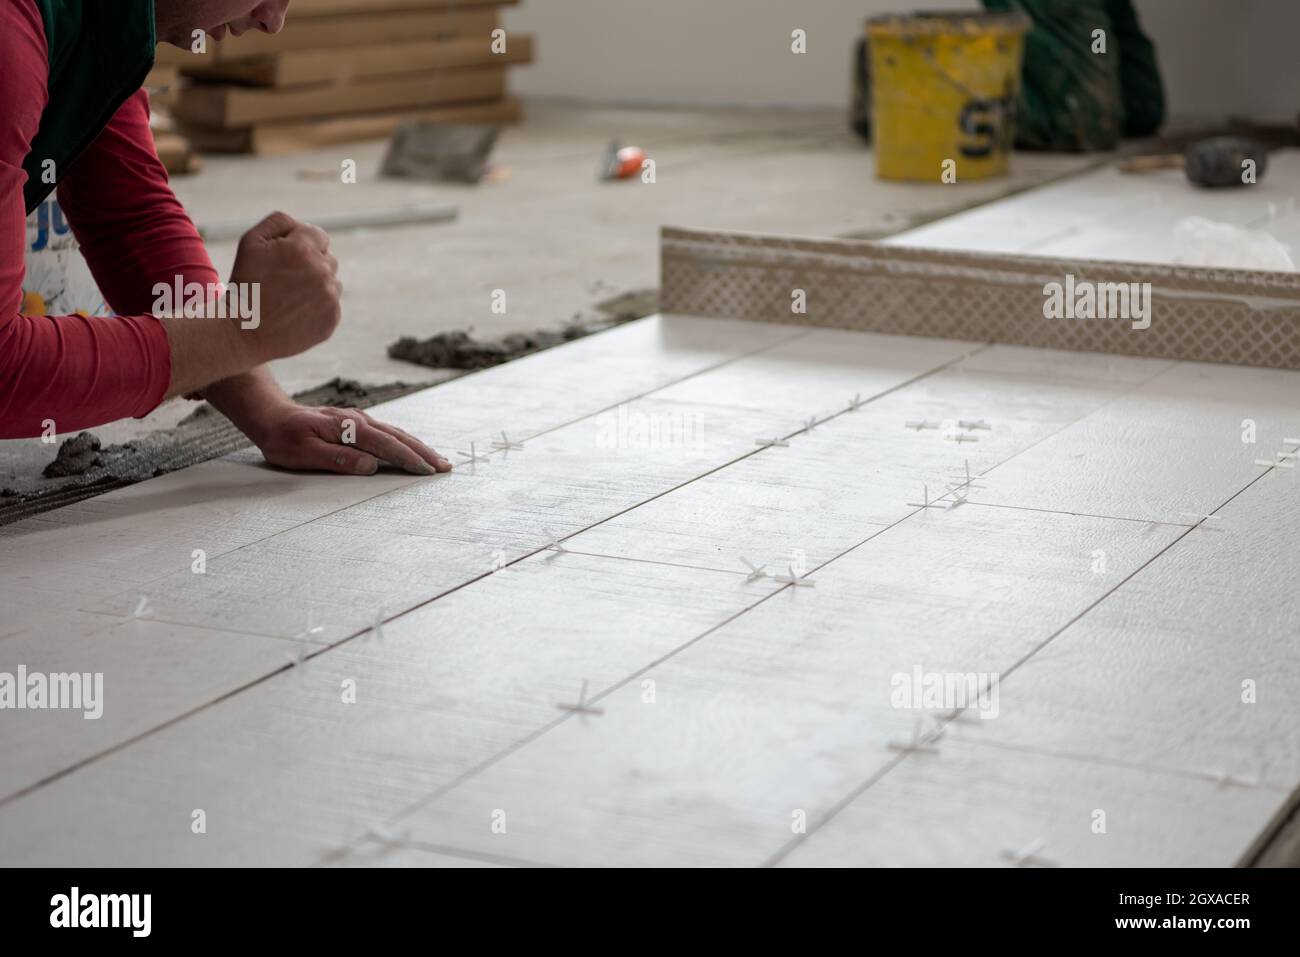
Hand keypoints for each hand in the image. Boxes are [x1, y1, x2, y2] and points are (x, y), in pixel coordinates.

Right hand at [228, 211, 341, 363]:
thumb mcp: (250, 242)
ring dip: (316, 285)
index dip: (301, 245)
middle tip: (285, 280)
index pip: (319, 236)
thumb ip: (279, 222)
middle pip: (328, 259)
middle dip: (310, 265)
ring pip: (332, 282)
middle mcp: (322, 272)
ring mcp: (330, 298)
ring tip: (289, 297)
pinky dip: (318, 307)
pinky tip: (296, 312)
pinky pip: (331, 305)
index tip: (286, 259)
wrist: (244, 332)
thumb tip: (302, 224)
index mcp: (303, 249)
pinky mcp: (332, 319)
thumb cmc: (246, 284)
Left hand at [250, 404, 452, 475]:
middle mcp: (358, 420)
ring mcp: (358, 419)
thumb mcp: (304, 453)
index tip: (427, 471)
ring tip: (437, 459)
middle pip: (398, 437)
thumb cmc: (284, 437)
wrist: (270, 415)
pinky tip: (412, 448)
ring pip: (395, 433)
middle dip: (423, 452)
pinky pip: (386, 432)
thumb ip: (338, 459)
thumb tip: (370, 465)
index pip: (386, 445)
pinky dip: (404, 441)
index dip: (408, 459)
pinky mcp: (355, 423)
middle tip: (445, 467)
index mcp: (348, 428)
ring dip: (418, 446)